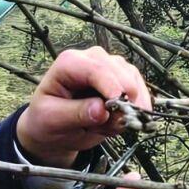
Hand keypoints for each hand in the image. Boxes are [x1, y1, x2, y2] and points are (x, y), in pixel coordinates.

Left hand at [16, 47, 150, 166]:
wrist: (55, 129)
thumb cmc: (48, 120)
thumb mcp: (53, 119)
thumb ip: (76, 113)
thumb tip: (102, 110)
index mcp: (69, 63)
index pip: (96, 69)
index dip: (112, 87)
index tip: (121, 108)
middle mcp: (93, 59)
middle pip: (121, 73)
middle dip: (122, 101)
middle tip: (109, 127)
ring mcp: (111, 67)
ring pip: (133, 82)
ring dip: (128, 108)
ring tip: (107, 127)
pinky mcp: (124, 79)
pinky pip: (140, 92)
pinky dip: (135, 110)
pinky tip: (119, 123)